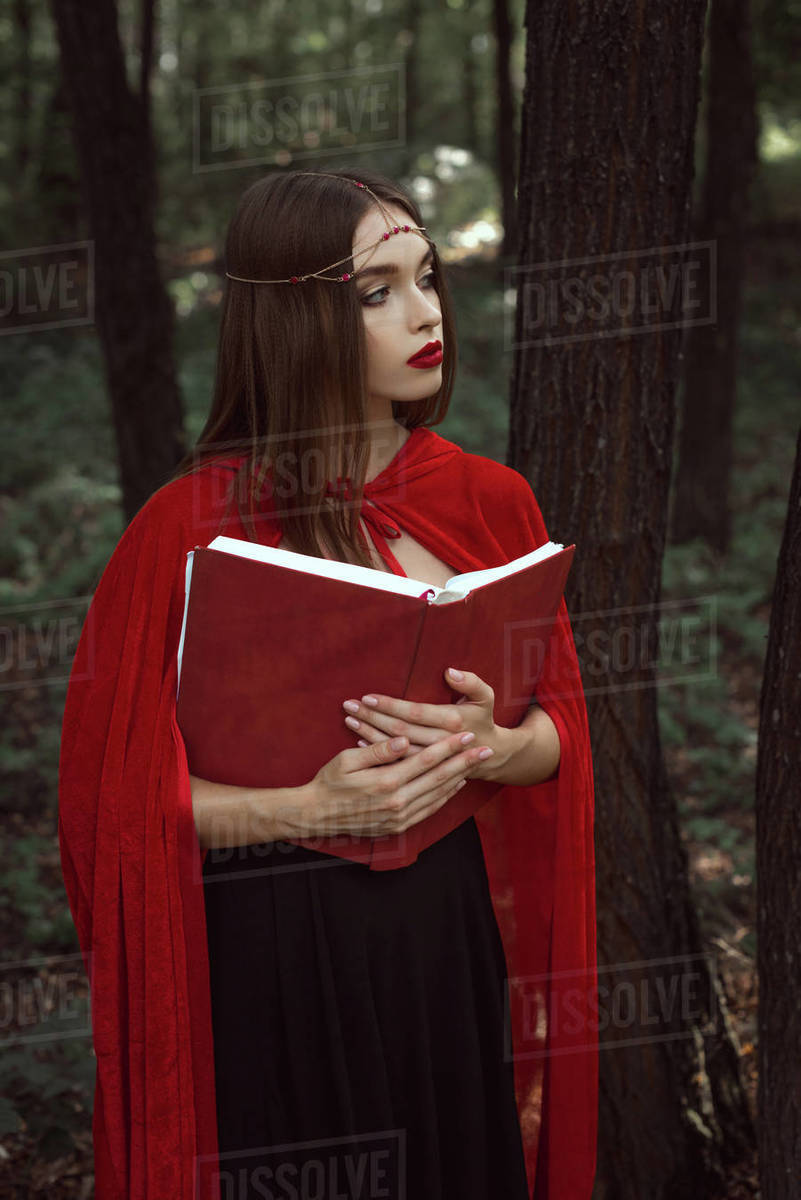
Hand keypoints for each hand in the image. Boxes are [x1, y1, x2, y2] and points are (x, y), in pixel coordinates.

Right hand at [292, 730, 493, 839]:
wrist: (316, 816)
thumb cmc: (328, 782)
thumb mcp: (346, 760)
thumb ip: (378, 751)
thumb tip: (403, 739)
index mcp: (385, 782)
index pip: (426, 760)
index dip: (449, 747)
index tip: (467, 735)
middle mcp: (397, 802)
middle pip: (439, 779)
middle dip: (464, 762)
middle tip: (485, 750)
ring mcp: (399, 818)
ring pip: (438, 795)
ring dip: (460, 779)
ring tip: (476, 765)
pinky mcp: (398, 826)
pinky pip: (429, 811)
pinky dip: (445, 797)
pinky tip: (455, 786)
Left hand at [341, 667, 504, 781]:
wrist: (489, 756)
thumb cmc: (482, 720)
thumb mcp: (485, 697)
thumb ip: (471, 683)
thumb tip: (449, 672)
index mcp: (452, 722)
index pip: (415, 713)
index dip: (391, 705)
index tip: (368, 696)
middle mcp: (439, 742)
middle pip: (399, 730)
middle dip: (373, 717)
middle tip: (349, 705)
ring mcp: (430, 759)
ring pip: (394, 747)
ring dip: (370, 732)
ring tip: (350, 719)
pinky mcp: (424, 770)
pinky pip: (397, 761)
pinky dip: (377, 751)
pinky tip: (360, 740)